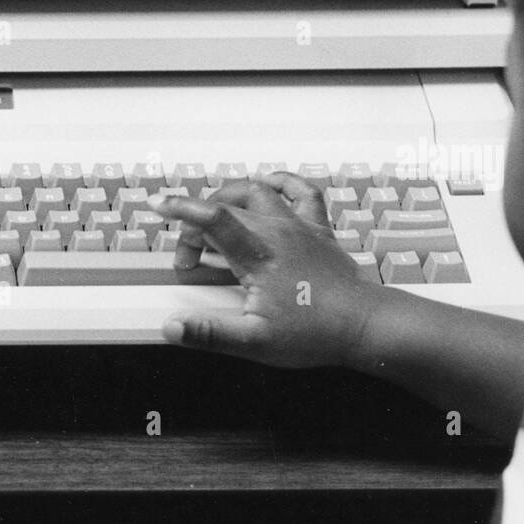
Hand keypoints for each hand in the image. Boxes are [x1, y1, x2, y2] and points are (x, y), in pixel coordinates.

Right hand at [150, 174, 382, 369]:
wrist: (364, 325)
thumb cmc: (315, 333)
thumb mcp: (255, 342)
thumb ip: (210, 332)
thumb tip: (172, 327)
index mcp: (258, 255)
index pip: (211, 219)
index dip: (181, 208)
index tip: (159, 205)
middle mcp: (276, 232)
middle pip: (225, 207)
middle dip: (197, 225)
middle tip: (190, 258)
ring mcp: (299, 226)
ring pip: (258, 191)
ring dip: (230, 196)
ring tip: (214, 213)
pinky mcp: (318, 229)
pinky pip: (301, 191)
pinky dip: (282, 182)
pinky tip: (269, 184)